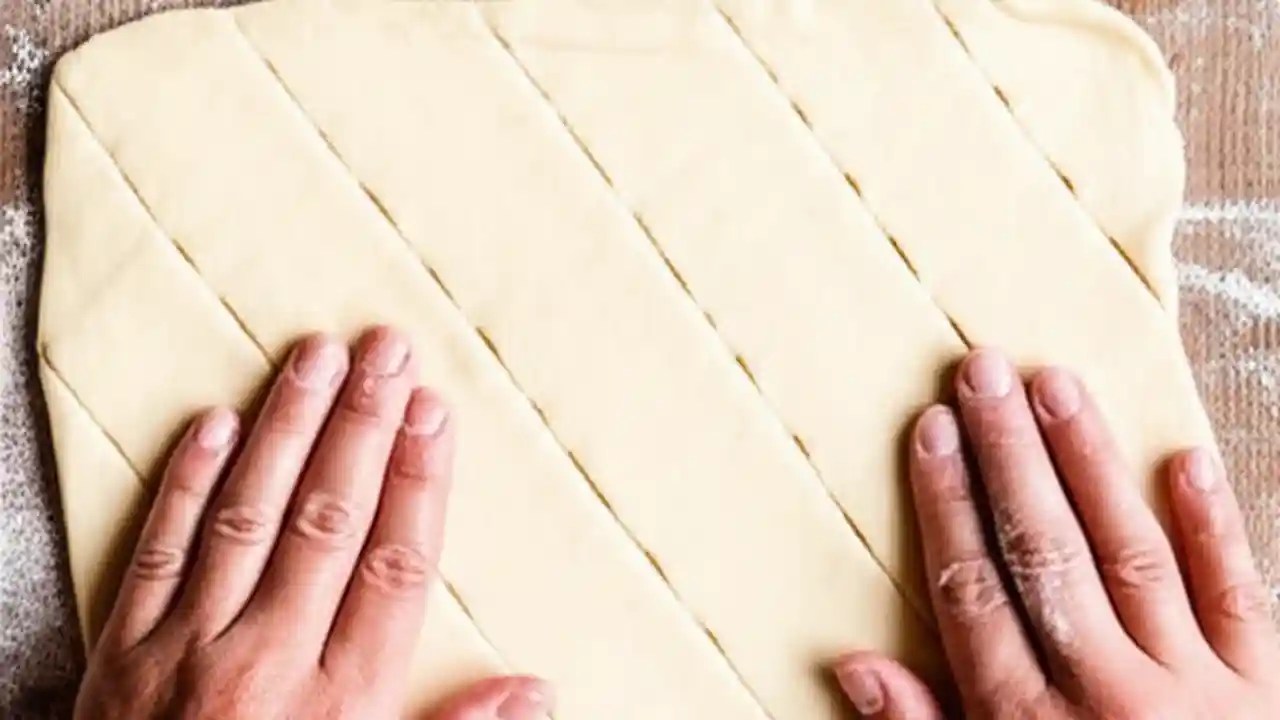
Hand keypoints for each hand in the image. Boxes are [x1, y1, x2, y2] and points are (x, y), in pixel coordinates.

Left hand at [74, 328, 551, 719]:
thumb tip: (538, 689)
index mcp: (343, 702)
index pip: (396, 567)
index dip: (419, 482)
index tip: (434, 412)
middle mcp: (270, 663)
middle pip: (328, 522)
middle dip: (362, 428)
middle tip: (386, 350)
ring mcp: (190, 650)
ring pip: (249, 517)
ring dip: (287, 429)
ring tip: (318, 357)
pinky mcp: (124, 651)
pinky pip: (159, 552)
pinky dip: (186, 484)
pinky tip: (216, 423)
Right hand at [835, 349, 1279, 718]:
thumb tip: (855, 666)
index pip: (975, 593)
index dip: (948, 504)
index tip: (931, 429)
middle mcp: (1108, 698)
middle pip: (1044, 555)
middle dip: (1007, 457)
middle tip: (981, 371)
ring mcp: (1198, 692)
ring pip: (1131, 557)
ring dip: (1089, 465)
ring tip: (1056, 384)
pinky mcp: (1272, 691)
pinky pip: (1243, 599)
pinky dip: (1215, 529)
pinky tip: (1186, 459)